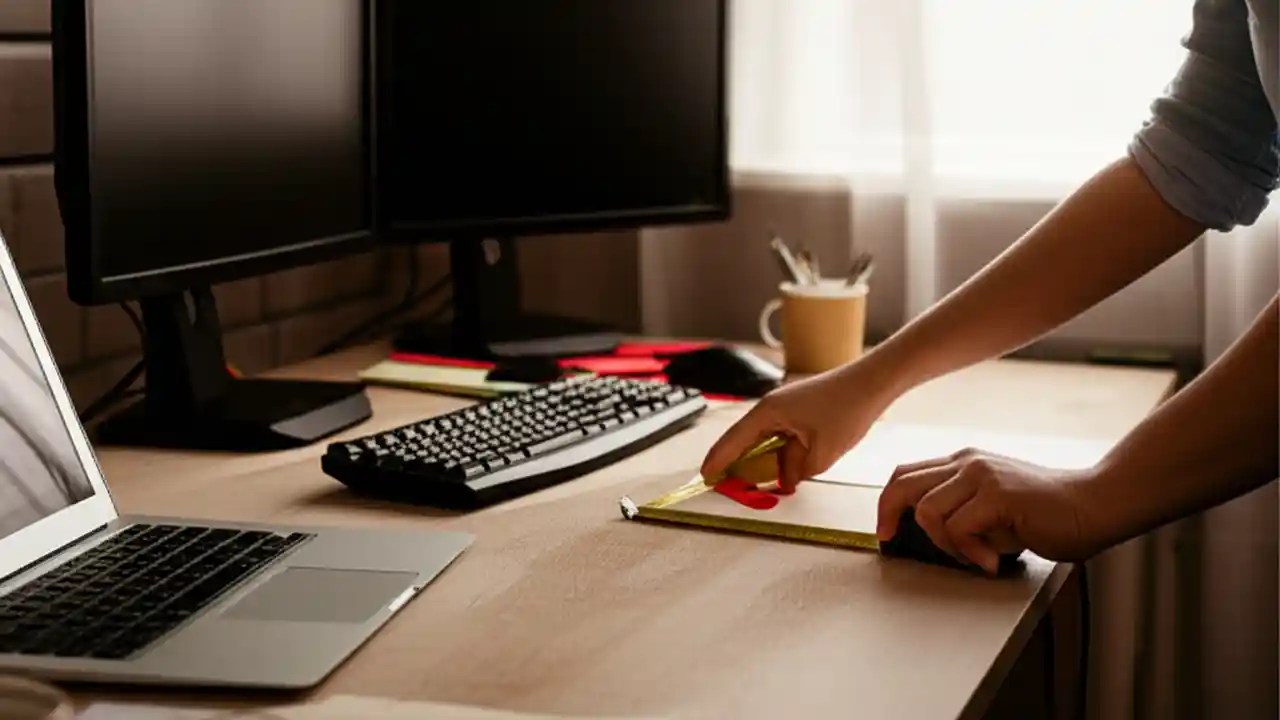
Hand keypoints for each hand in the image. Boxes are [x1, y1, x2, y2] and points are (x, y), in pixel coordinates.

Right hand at [701, 357, 901, 491]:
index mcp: (768, 413)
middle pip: (745, 439)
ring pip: (766, 438)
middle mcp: (771, 406)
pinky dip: (780, 451)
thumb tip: (786, 476)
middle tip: (731, 485)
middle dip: (739, 463)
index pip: (733, 441)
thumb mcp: (820, 454)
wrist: (872, 383)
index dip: (718, 461)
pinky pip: (781, 433)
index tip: (706, 477)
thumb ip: (796, 471)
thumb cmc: (847, 410)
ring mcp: (785, 405)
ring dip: (765, 459)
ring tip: (765, 481)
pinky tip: (789, 467)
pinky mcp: (798, 408)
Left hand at [876, 448, 1104, 572]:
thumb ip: (961, 514)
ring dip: (944, 544)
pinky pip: (957, 528)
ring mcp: (981, 475)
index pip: (906, 474)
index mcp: (963, 462)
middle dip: (889, 518)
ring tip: (974, 556)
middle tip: (896, 544)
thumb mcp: (992, 510)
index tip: (886, 532)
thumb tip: (926, 537)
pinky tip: (992, 560)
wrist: (1095, 505)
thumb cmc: (1047, 515)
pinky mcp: (997, 494)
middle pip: (902, 484)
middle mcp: (967, 462)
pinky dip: (970, 552)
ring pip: (927, 511)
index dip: (886, 503)